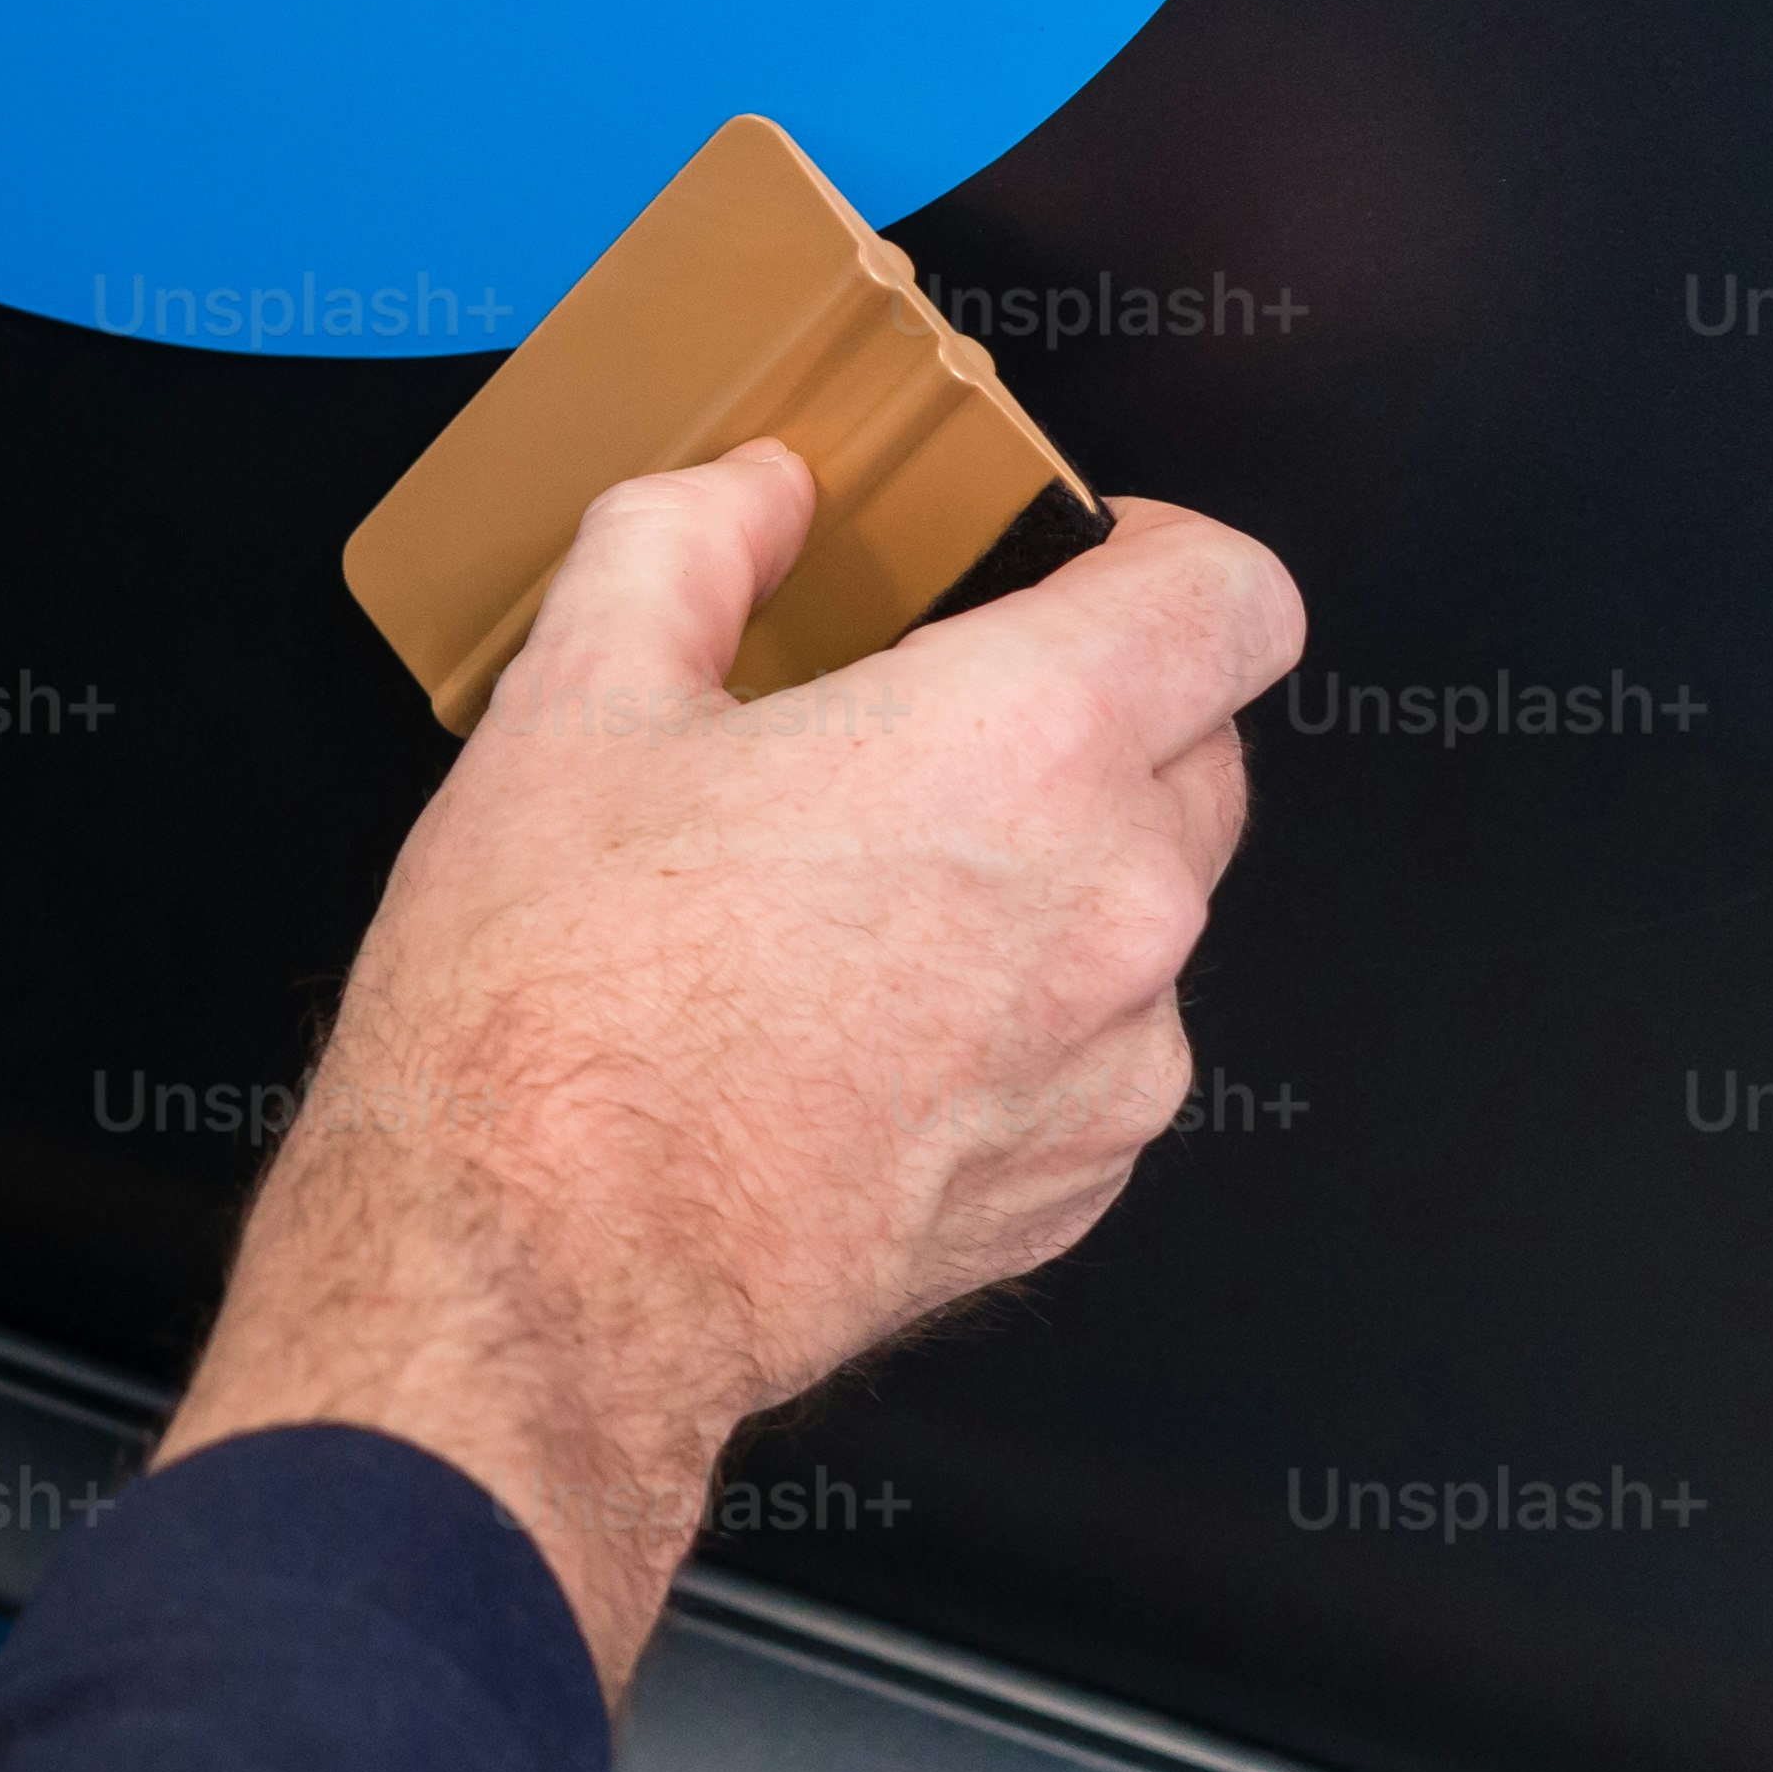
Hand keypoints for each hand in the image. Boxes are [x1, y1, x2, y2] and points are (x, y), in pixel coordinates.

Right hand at [155, 443, 1305, 1693]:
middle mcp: (1116, 906)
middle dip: (1085, 722)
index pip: (1234, 596)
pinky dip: (1010, 1029)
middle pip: (1199, 752)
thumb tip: (751, 495)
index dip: (1160, 556)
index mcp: (1027, 743)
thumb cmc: (552, 1015)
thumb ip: (685, 545)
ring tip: (850, 911)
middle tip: (913, 737)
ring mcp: (1112, 1066)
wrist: (538, 1276)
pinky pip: (1092, 1061)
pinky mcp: (1072, 1189)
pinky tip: (849, 1037)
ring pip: (1140, 920)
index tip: (1077, 567)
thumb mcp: (570, 708)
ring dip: (1041, 886)